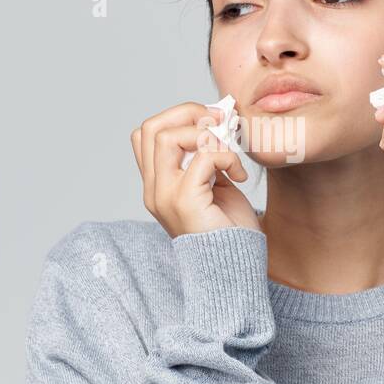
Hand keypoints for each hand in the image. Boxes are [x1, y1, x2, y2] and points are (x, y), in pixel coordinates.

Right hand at [130, 102, 261, 237]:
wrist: (235, 269)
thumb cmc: (229, 230)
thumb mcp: (212, 184)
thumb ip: (205, 158)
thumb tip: (216, 120)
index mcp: (157, 185)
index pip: (144, 134)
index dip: (176, 117)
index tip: (210, 122)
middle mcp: (154, 190)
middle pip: (152, 127)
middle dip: (189, 113)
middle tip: (220, 123)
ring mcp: (165, 196)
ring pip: (168, 136)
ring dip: (207, 134)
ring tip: (229, 152)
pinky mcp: (185, 202)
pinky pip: (203, 156)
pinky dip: (227, 156)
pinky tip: (239, 175)